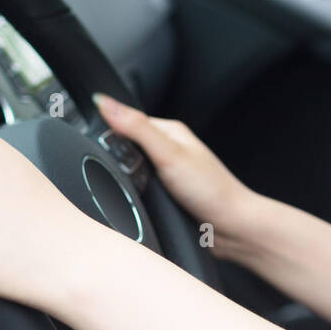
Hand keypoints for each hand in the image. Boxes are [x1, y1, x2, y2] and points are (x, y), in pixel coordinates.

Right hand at [90, 93, 255, 239]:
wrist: (232, 228)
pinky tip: (136, 203)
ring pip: (128, 173)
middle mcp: (168, 149)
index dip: (107, 133)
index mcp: (169, 131)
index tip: (98, 147)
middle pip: (124, 150)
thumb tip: (105, 102)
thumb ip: (136, 128)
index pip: (124, 122)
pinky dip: (133, 197)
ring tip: (130, 190)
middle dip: (114, 162)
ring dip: (123, 182)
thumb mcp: (169, 154)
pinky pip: (137, 192)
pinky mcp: (165, 195)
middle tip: (120, 174)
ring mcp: (166, 173)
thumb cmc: (211, 190)